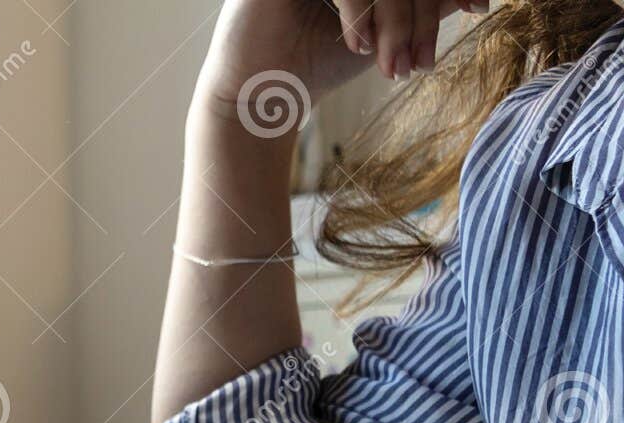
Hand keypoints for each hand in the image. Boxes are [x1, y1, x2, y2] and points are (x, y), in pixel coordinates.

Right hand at [197, 0, 486, 120]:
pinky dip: (361, 12)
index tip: (475, 8)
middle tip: (422, 61)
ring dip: (395, 18)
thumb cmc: (315, 67)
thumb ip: (423, 4)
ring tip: (395, 65)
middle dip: (417, 14)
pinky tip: (358, 49)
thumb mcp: (382, 32)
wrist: (259, 101)